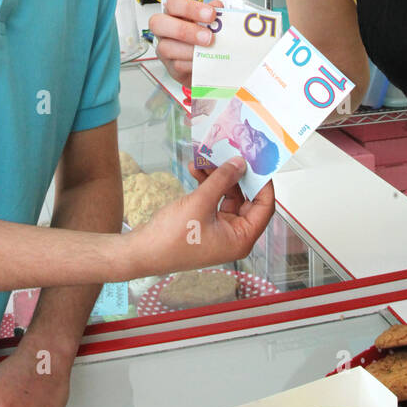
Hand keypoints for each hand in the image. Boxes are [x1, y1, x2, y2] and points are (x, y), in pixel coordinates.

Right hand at [129, 156, 274, 275]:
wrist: (142, 252)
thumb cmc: (171, 238)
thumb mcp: (200, 203)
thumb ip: (222, 180)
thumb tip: (240, 163)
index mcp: (241, 239)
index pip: (264, 207)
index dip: (263, 183)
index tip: (257, 161)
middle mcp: (234, 236)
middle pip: (246, 199)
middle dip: (235, 175)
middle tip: (231, 154)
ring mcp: (219, 230)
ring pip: (228, 196)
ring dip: (218, 177)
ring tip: (206, 159)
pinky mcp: (205, 224)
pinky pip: (213, 200)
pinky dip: (207, 185)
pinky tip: (195, 170)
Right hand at [149, 0, 221, 85]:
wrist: (206, 60)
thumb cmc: (204, 36)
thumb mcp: (210, 21)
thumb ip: (214, 13)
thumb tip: (218, 8)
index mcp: (173, 13)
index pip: (174, 4)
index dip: (191, 8)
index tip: (211, 14)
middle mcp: (164, 29)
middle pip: (159, 24)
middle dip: (184, 29)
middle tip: (207, 36)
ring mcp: (164, 49)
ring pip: (166, 48)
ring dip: (190, 49)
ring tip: (208, 50)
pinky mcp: (171, 67)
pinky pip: (177, 65)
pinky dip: (193, 64)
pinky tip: (205, 61)